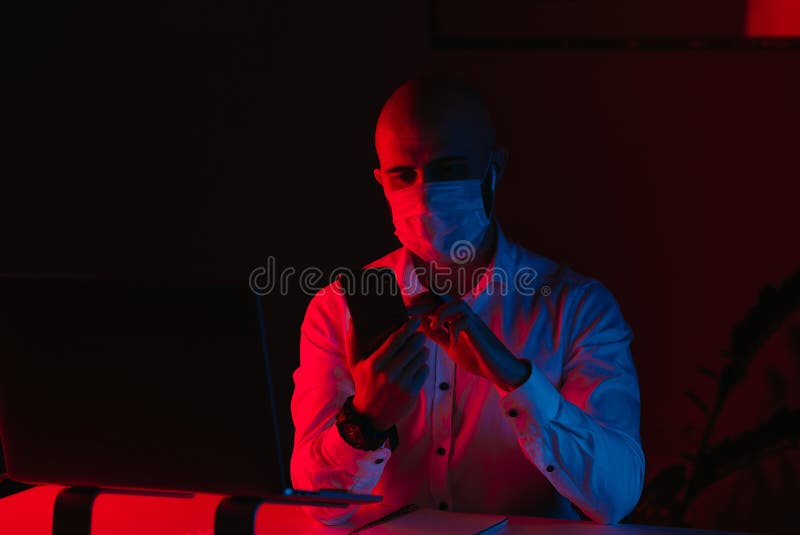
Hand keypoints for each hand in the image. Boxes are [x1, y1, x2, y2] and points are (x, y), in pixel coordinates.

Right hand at [347, 317, 429, 430]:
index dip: (407, 328)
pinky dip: (423, 366)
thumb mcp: (354, 364)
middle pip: (412, 347)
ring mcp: (401, 384)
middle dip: (419, 338)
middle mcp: (388, 373)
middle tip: (420, 335)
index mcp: (374, 364)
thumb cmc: (363, 384)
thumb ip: (353, 341)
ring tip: (420, 350)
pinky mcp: (411, 393)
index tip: (414, 321)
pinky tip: (419, 366)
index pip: (395, 341)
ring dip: (423, 351)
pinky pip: (424, 372)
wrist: (370, 416)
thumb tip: (352, 320)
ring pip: (421, 359)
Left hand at [408, 294, 530, 390]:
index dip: (420, 302)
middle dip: (422, 303)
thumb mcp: (450, 345)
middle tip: (405, 310)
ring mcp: (472, 321)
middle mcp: (463, 315)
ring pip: (455, 303)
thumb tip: (420, 326)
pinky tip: (450, 338)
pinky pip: (465, 320)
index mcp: (454, 318)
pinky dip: (454, 327)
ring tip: (433, 326)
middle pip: (441, 300)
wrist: (497, 370)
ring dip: (440, 312)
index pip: (435, 303)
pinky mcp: (479, 331)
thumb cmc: (475, 356)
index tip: (404, 308)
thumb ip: (437, 335)